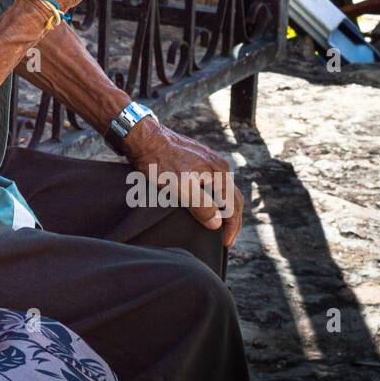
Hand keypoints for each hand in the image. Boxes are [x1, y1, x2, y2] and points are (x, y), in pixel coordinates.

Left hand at [123, 118, 242, 247]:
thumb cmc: (160, 162)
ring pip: (225, 188)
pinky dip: (216, 196)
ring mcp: (209, 160)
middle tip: (226, 238)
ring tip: (219, 223)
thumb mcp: (181, 187)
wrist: (144, 137)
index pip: (234, 205)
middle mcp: (218, 165)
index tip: (225, 243)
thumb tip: (217, 224)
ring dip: (225, 207)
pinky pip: (214, 181)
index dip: (231, 227)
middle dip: (232, 219)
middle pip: (234, 197)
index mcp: (219, 172)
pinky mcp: (198, 158)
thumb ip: (201, 205)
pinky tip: (207, 201)